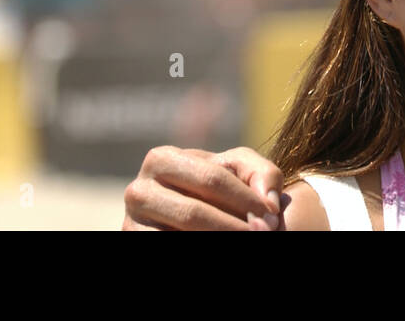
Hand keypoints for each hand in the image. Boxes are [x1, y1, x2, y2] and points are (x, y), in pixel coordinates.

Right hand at [122, 145, 287, 230]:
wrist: (193, 215)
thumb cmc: (219, 188)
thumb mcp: (240, 171)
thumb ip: (262, 174)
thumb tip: (269, 204)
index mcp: (161, 159)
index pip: (211, 179)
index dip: (246, 199)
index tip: (273, 217)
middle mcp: (139, 189)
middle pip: (193, 213)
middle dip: (233, 226)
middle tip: (264, 233)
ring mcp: (131, 222)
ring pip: (181, 234)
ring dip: (219, 236)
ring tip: (249, 239)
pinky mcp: (132, 240)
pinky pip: (166, 244)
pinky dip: (198, 244)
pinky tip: (224, 244)